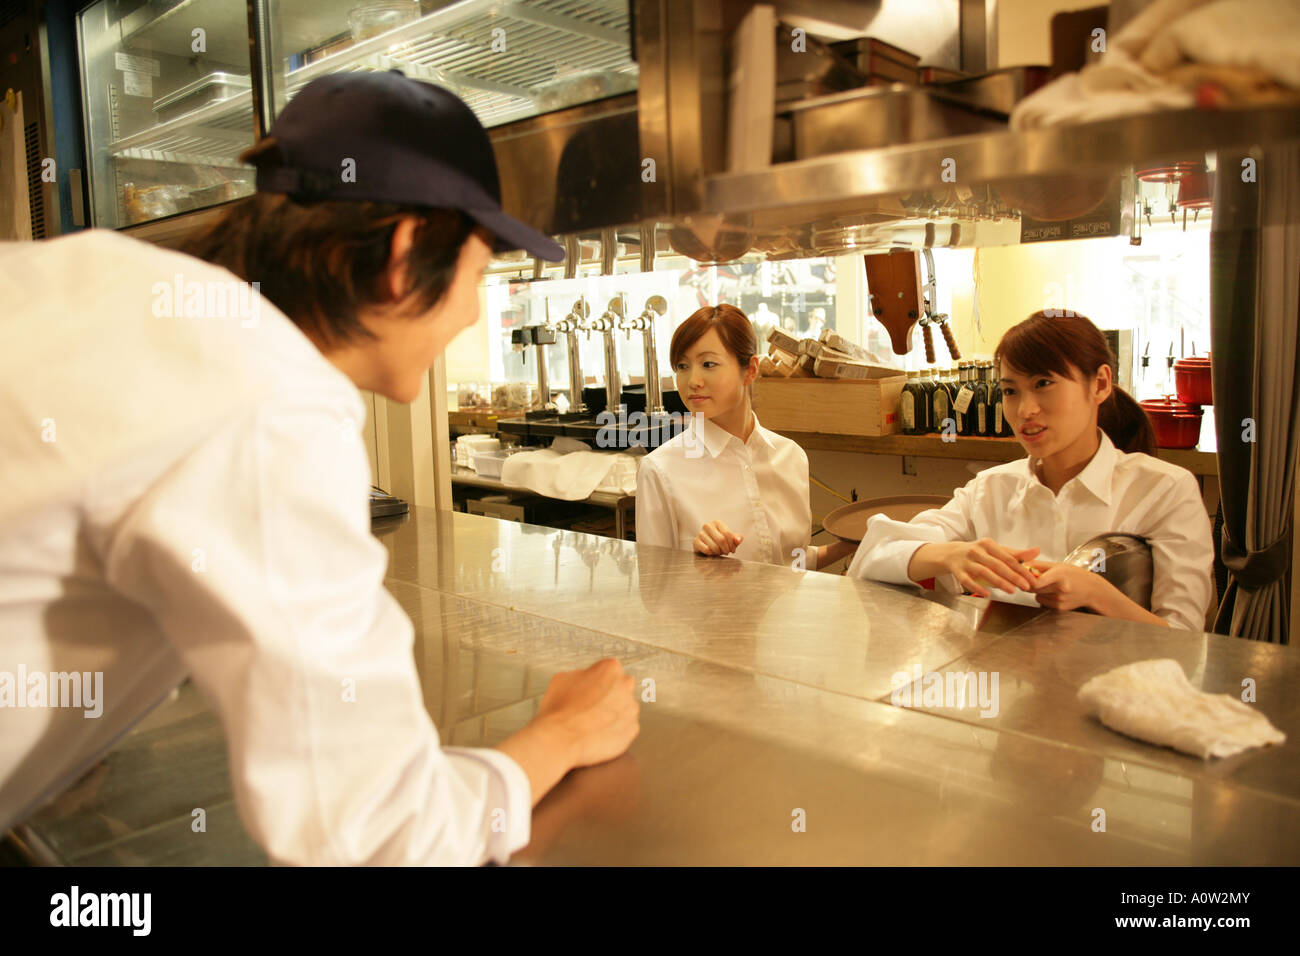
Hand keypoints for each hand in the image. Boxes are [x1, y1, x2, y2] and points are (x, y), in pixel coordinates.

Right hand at [534, 658, 639, 768]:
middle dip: (609, 693)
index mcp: (610, 669)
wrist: (562, 740)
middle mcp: (625, 686)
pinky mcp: (632, 729)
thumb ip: (582, 674)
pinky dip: (616, 729)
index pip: (608, 669)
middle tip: (592, 703)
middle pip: (621, 686)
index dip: (596, 679)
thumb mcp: (563, 678)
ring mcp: (630, 708)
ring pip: (625, 707)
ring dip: (613, 711)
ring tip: (594, 721)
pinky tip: (600, 731)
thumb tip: (585, 679)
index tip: (590, 686)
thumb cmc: (561, 711)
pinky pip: (626, 726)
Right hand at [693, 519, 741, 555]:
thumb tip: (738, 540)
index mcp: (717, 523)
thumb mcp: (731, 539)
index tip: (732, 550)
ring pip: (714, 546)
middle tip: (727, 552)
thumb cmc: (720, 541)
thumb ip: (737, 538)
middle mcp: (708, 526)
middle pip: (721, 539)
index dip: (732, 544)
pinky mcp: (695, 541)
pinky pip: (707, 550)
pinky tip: (713, 553)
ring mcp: (700, 533)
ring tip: (720, 552)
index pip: (727, 534)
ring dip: (719, 552)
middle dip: (726, 549)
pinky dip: (712, 554)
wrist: (706, 545)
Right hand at [926, 539, 1040, 596]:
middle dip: (1013, 576)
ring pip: (984, 572)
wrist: (951, 554)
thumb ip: (1015, 553)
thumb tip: (1037, 551)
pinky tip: (988, 594)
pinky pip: (968, 581)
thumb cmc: (978, 553)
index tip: (1032, 579)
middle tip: (1026, 587)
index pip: (1007, 557)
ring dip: (999, 582)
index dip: (1021, 569)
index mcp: (988, 544)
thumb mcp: (995, 550)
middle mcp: (976, 551)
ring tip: (1011, 591)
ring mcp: (966, 561)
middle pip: (997, 564)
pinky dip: (978, 588)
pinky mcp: (957, 571)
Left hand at [1027, 560, 1105, 612]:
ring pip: (1036, 595)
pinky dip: (1044, 596)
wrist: (1092, 590)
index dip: (1027, 579)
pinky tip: (1054, 592)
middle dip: (1029, 582)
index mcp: (1060, 575)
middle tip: (1033, 577)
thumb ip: (1038, 565)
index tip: (1023, 575)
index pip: (1036, 582)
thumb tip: (1020, 565)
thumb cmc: (1074, 575)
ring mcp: (1060, 600)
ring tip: (1050, 584)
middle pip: (1033, 588)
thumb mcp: (1058, 565)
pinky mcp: (1059, 608)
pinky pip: (1042, 601)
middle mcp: (1060, 589)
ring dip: (1037, 590)